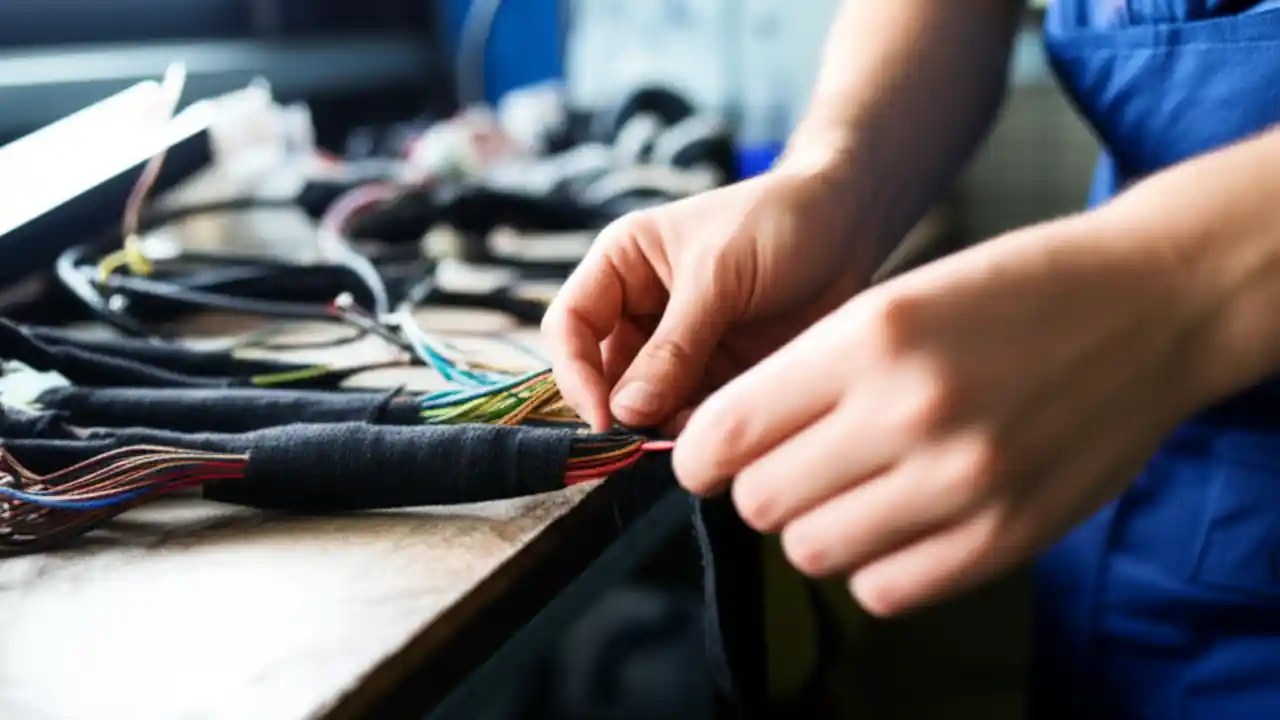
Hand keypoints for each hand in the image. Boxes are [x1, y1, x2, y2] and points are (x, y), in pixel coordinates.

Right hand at [543, 166, 878, 431]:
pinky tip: (733, 424)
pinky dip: (705, 427)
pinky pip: (694, 414)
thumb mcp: (718, 277)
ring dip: (667, 425)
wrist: (852, 223)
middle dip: (625, 411)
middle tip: (653, 440)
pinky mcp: (719, 374)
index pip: (570, 326)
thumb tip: (626, 412)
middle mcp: (642, 310)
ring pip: (649, 405)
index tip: (604, 418)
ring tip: (707, 427)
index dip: (576, 374)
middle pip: (605, 376)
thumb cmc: (779, 221)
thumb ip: (673, 347)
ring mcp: (680, 347)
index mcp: (623, 266)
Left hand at [674, 211, 1218, 615]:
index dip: (699, 454)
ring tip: (854, 490)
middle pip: (759, 500)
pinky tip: (900, 521)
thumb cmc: (1011, 295)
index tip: (709, 458)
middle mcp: (911, 411)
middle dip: (760, 487)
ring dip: (816, 526)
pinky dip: (874, 564)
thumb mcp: (895, 300)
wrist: (1149, 306)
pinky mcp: (1007, 536)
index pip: (724, 432)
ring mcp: (964, 482)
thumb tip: (720, 446)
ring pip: (812, 550)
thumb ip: (807, 374)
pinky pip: (882, 590)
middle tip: (795, 464)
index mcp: (870, 337)